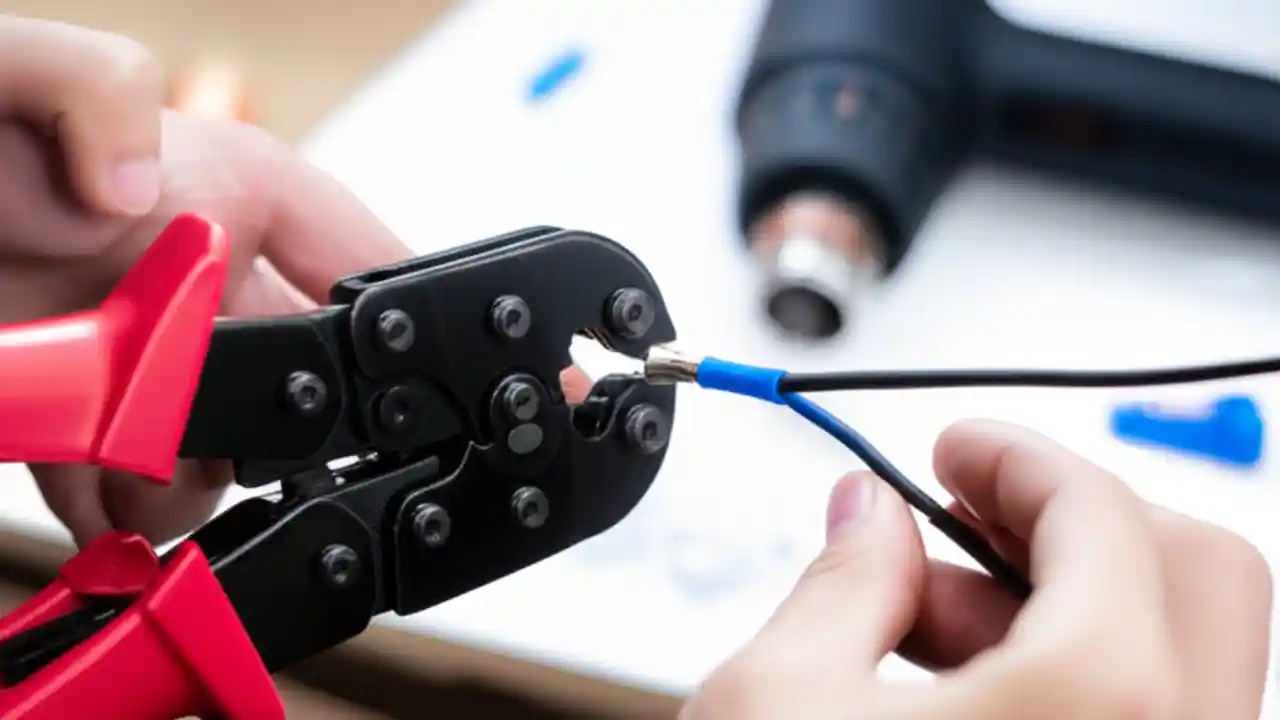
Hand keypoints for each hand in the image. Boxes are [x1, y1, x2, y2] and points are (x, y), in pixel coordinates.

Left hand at [0, 14, 412, 545]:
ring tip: (117, 467)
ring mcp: (146, 351)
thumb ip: (99, 88)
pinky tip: (93, 503)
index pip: (367, 268)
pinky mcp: (80, 408)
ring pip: (220, 456)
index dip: (401, 337)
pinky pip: (133, 489)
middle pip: (298, 393)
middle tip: (189, 432)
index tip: (412, 399)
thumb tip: (128, 191)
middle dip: (270, 441)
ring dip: (182, 485)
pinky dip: (124, 516)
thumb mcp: (32, 72)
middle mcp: (202, 278)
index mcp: (228, 188)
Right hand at [681, 420, 1271, 718]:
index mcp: (1099, 706)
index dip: (1016, 455)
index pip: (1101, 515)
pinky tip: (956, 687)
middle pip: (1197, 567)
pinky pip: (1156, 717)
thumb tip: (866, 512)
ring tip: (922, 618)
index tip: (956, 447)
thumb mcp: (773, 696)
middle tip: (964, 511)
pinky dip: (1075, 676)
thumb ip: (840, 575)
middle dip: (1070, 518)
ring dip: (1063, 603)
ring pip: (1185, 653)